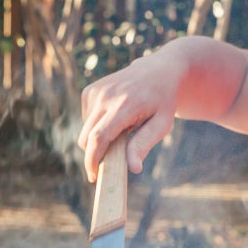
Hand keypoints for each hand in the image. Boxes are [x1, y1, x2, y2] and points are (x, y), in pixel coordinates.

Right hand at [77, 52, 184, 182]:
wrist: (157, 70)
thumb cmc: (162, 101)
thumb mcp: (162, 124)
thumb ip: (144, 144)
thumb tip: (133, 168)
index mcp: (124, 105)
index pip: (99, 137)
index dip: (92, 160)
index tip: (93, 176)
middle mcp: (105, 96)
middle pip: (87, 137)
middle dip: (94, 155)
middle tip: (111, 161)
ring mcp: (95, 91)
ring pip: (85, 130)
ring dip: (97, 139)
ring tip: (121, 131)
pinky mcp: (89, 90)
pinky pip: (86, 119)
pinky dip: (96, 126)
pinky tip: (114, 119)